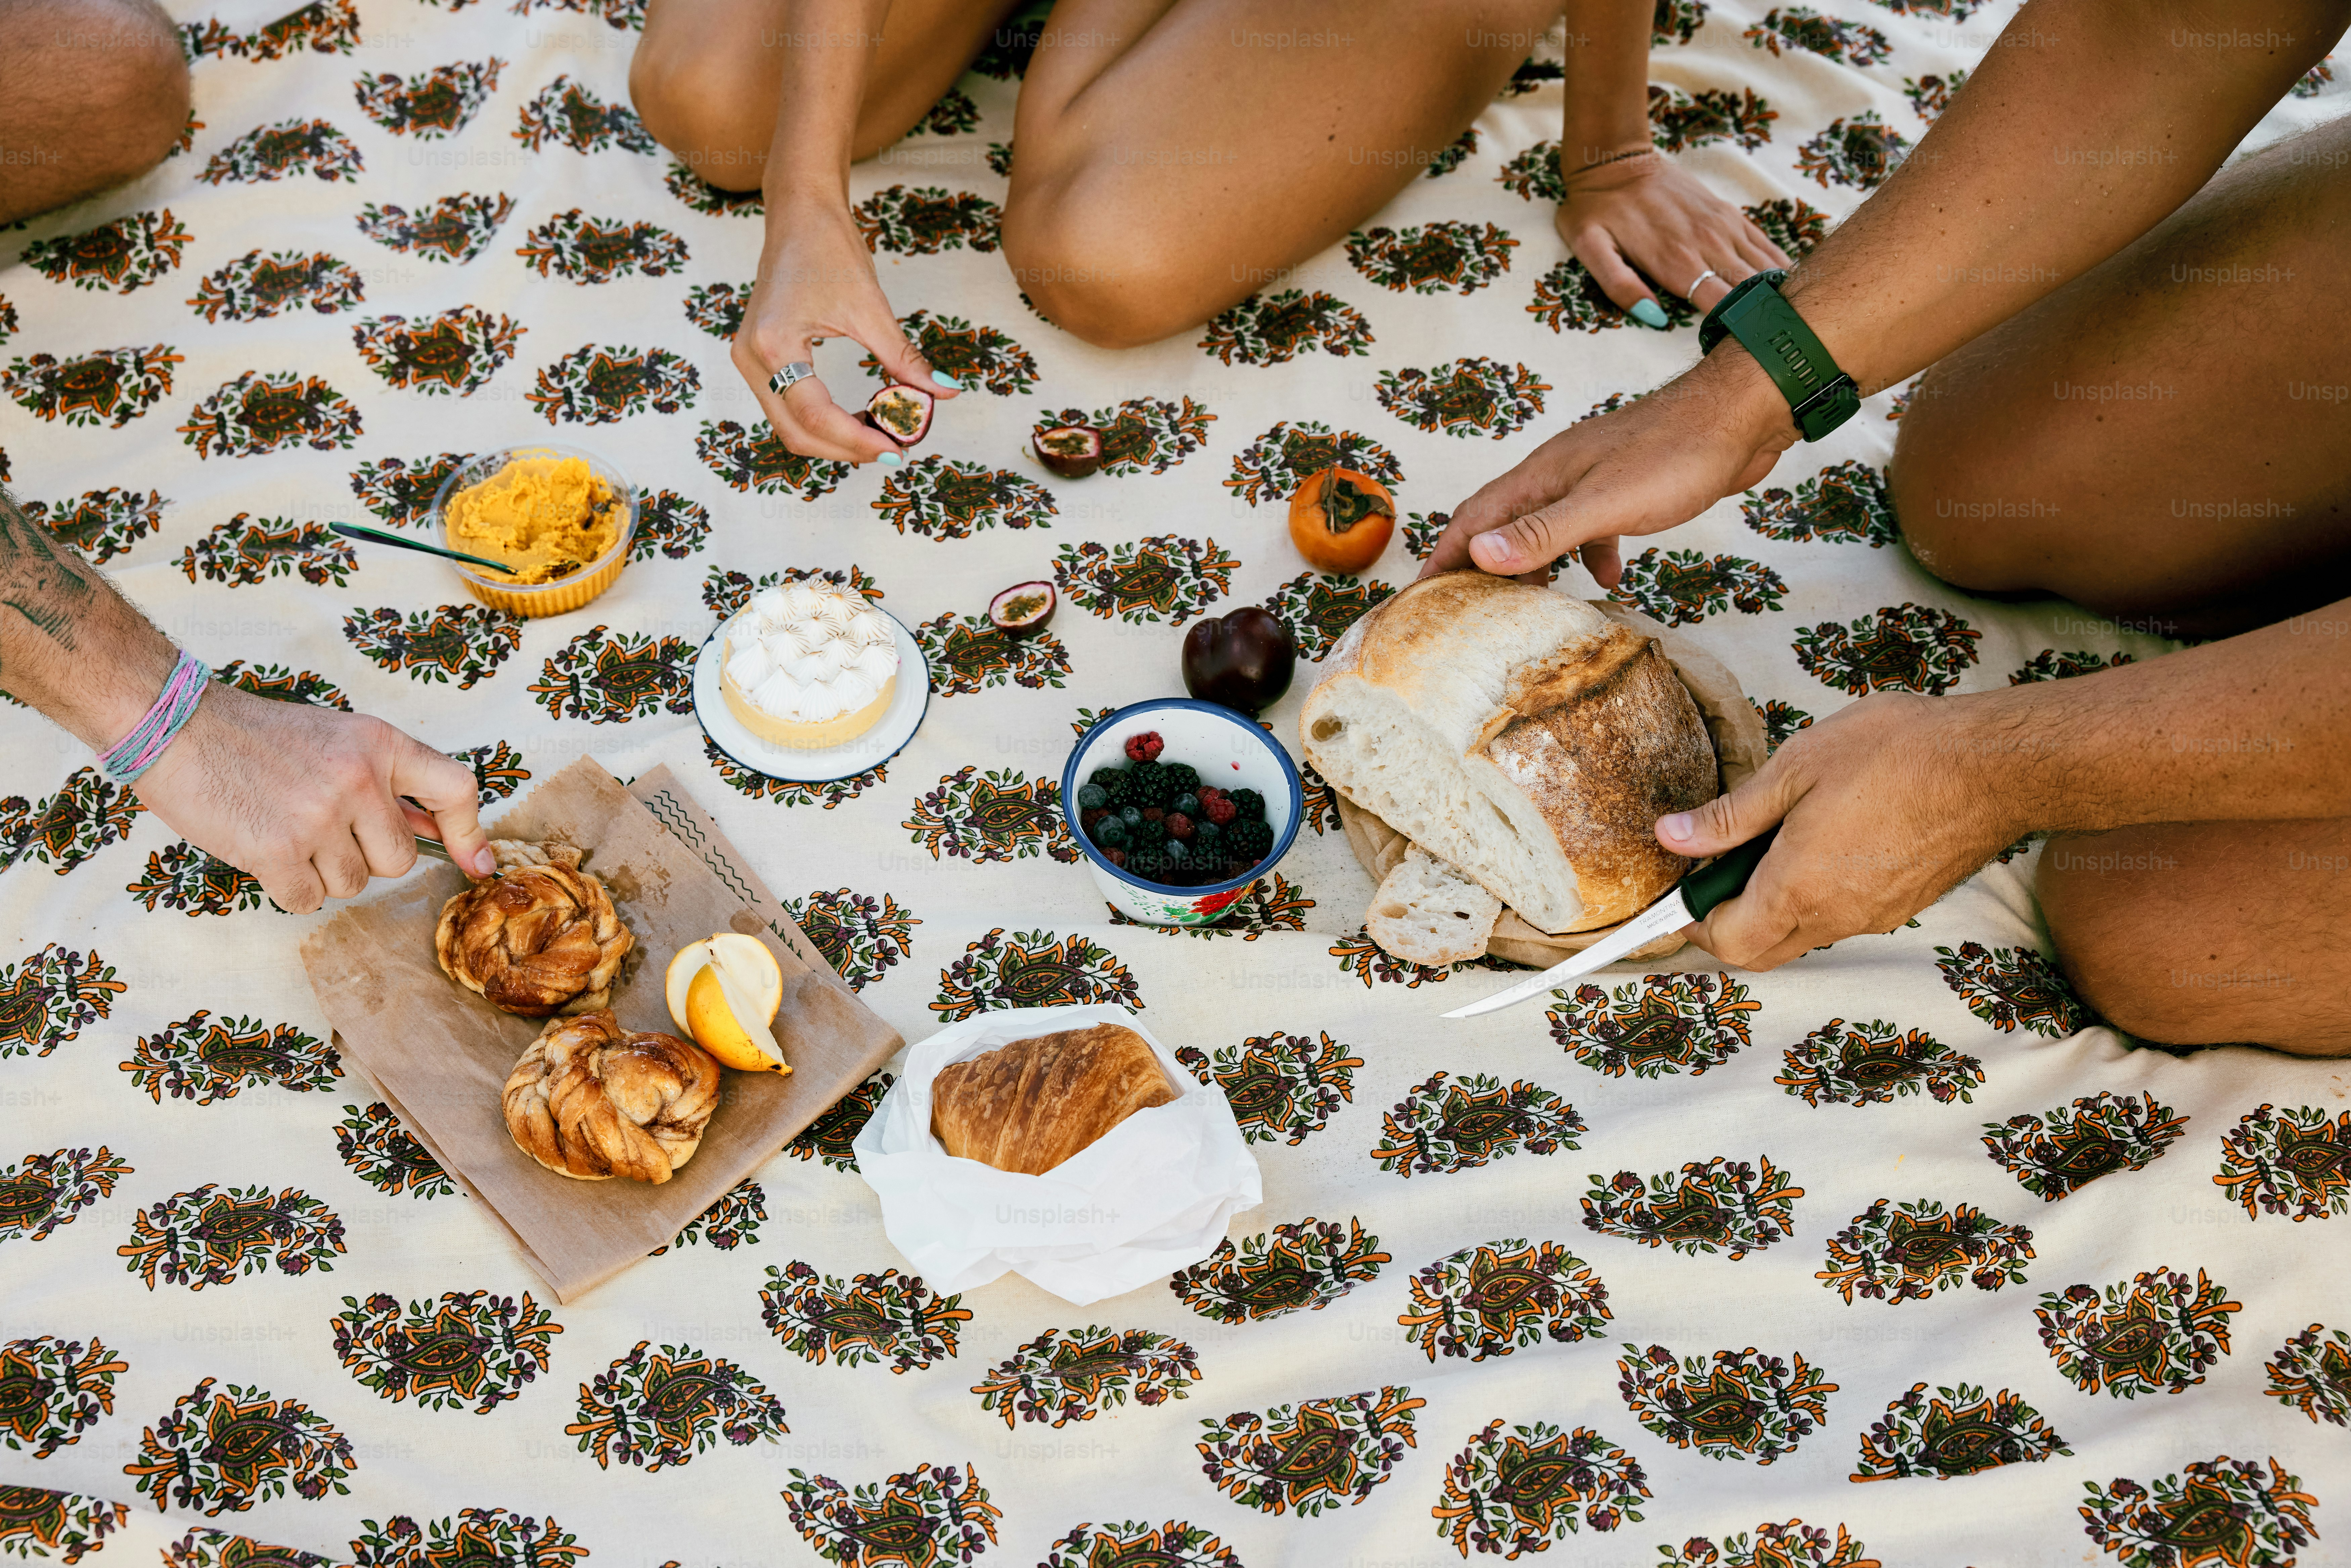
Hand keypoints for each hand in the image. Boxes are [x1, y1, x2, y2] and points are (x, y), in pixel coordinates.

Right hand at [132, 685, 494, 913]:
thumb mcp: (338, 741)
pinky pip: (309, 900)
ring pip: (352, 884)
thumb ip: (390, 785)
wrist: (177, 726)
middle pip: (397, 859)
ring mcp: (319, 816)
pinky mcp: (277, 851)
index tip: (477, 864)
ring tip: (287, 831)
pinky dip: (289, 888)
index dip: (471, 834)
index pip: (455, 789)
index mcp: (380, 743)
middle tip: (325, 831)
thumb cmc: (258, 737)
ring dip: (322, 873)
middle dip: (367, 858)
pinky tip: (265, 851)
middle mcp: (359, 779)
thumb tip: (438, 834)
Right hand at [732, 196, 957, 461]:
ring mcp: (749, 360)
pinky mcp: (757, 358)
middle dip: (845, 450)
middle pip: (796, 433)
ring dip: (834, 439)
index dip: (857, 441)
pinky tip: (857, 417)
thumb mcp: (872, 309)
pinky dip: (821, 421)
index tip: (897, 449)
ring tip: (879, 434)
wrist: (800, 215)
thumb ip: (904, 359)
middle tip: (891, 450)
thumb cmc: (830, 250)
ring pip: (789, 426)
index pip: (815, 416)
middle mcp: (752, 358)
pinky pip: (787, 406)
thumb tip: (944, 392)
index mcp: (774, 346)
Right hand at [1419, 348, 1798, 584]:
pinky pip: (1592, 528)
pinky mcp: (1628, 488)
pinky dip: (1590, 556)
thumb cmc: (1676, 454)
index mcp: (1542, 476)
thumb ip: (1543, 530)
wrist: (1742, 416)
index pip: (1474, 519)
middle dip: (1481, 567)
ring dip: (1534, 566)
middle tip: (1468, 614)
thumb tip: (1480, 555)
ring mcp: (1593, 479)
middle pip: (1502, 524)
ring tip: (1529, 607)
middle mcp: (1559, 475)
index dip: (1444, 557)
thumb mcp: (1604, 503)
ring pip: (1546, 528)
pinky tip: (1607, 582)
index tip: (1421, 596)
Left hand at [1557, 151, 1788, 318]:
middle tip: (1777, 341)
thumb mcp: (1590, 248)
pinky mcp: (1729, 213)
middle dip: (1764, 316)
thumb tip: (1654, 318)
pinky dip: (1777, 265)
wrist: (1613, 161)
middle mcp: (1708, 243)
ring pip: (1765, 266)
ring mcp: (1723, 225)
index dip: (1738, 329)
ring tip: (1790, 319)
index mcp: (1676, 261)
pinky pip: (1763, 243)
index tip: (1748, 350)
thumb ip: (1620, 285)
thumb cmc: (1596, 210)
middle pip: (1751, 290)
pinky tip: (1787, 284)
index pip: (1723, 305)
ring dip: (1777, 292)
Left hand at [1661, 693, 2023, 968]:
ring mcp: (1875, 915)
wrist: (1995, 764)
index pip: (1727, 942)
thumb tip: (1671, 837)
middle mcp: (1836, 915)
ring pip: (1802, 933)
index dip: (1694, 921)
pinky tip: (1827, 839)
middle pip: (1761, 949)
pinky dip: (1818, 894)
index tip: (1685, 887)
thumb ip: (1729, 815)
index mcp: (1798, 887)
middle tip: (1722, 864)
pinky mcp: (1904, 904)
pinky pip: (1843, 916)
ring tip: (1780, 838)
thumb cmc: (1897, 753)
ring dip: (1775, 903)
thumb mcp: (1794, 768)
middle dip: (1729, 921)